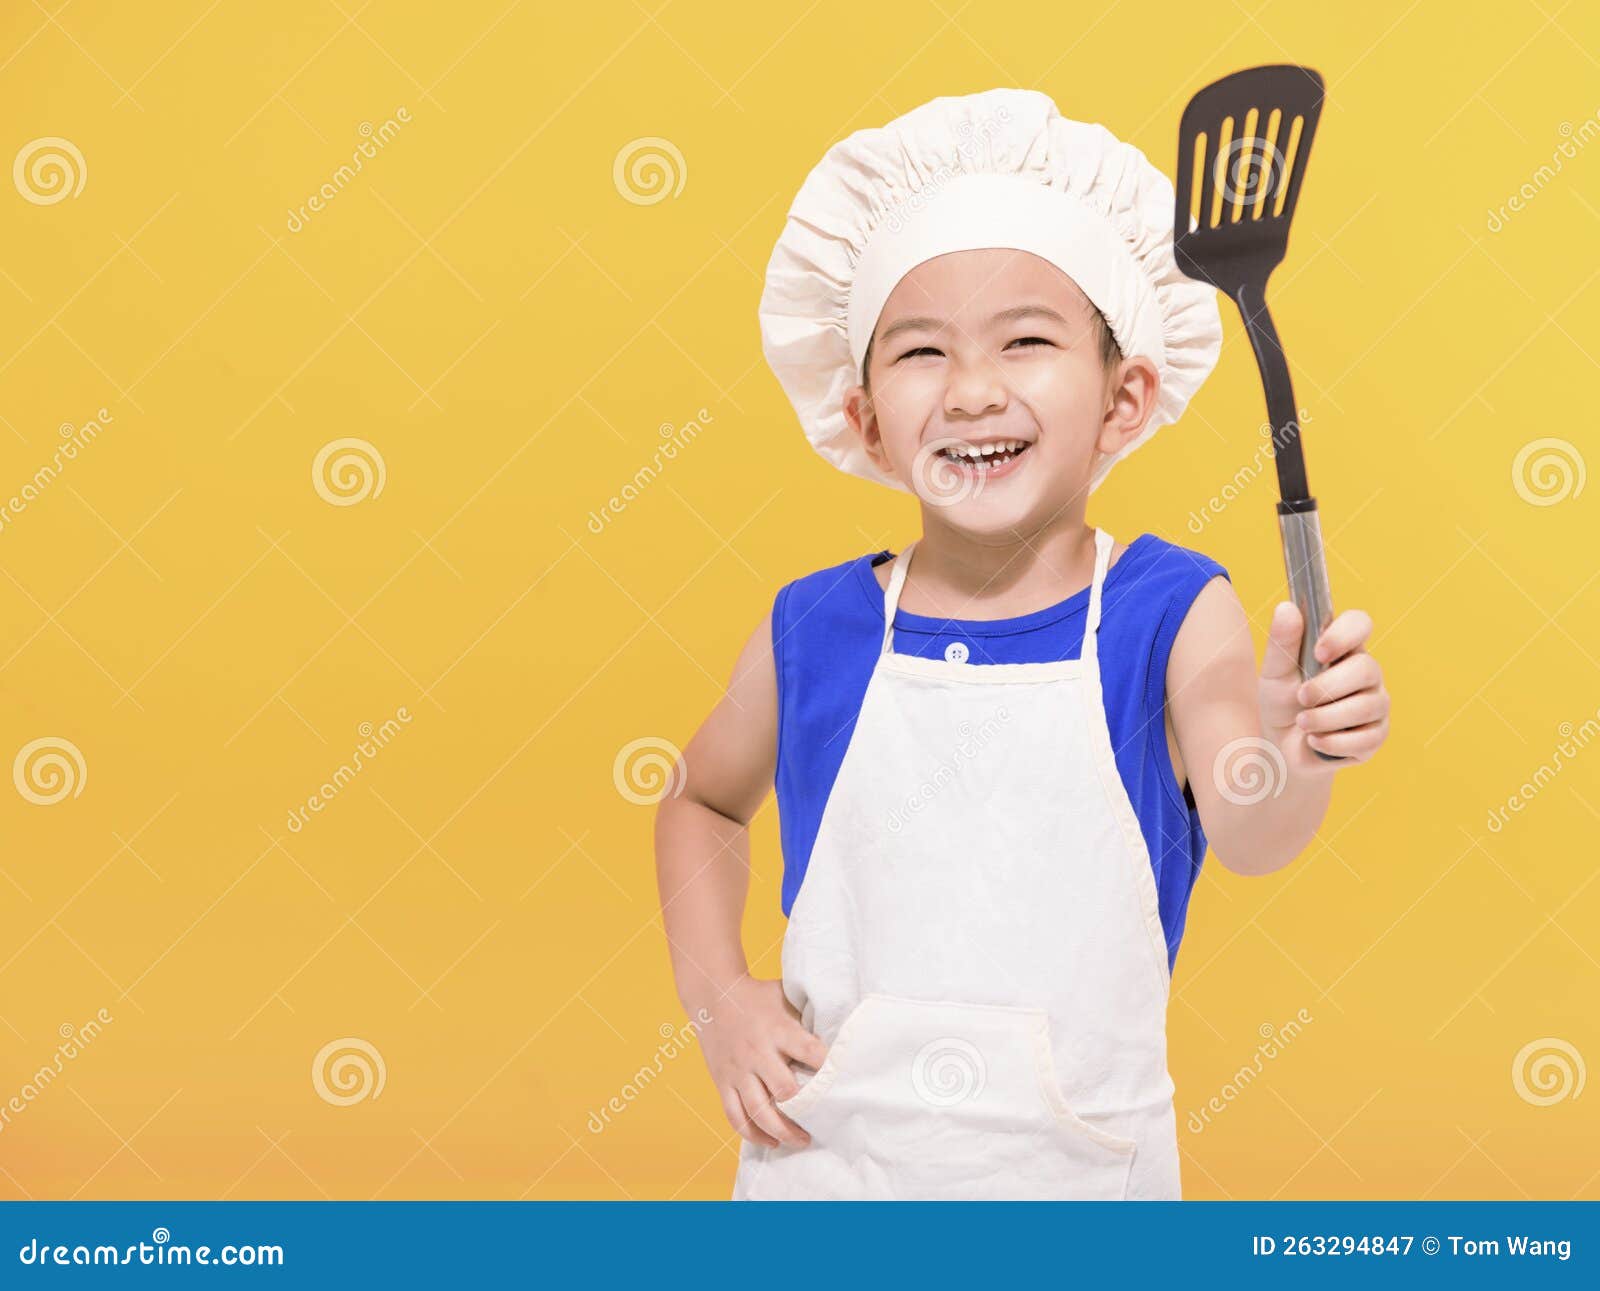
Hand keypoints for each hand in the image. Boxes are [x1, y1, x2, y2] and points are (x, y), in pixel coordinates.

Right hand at [694, 974, 827, 1148]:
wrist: (712, 994)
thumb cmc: (757, 996)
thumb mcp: (784, 995)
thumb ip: (807, 1015)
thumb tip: (841, 1029)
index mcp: (777, 1029)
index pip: (808, 1051)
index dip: (827, 1068)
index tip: (845, 1081)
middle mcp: (757, 1052)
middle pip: (783, 1088)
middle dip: (805, 1108)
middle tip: (824, 1120)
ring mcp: (737, 1070)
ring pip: (758, 1110)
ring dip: (781, 1131)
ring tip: (801, 1141)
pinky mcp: (722, 1082)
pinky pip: (735, 1116)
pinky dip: (752, 1134)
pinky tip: (770, 1142)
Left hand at [1260, 602, 1389, 769]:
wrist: (1282, 750)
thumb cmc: (1281, 705)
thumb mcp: (1274, 674)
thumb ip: (1281, 643)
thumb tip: (1286, 607)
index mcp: (1342, 649)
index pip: (1360, 623)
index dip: (1344, 634)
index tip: (1319, 652)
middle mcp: (1366, 673)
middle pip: (1366, 668)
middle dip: (1328, 686)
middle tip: (1301, 698)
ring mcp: (1375, 703)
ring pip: (1367, 705)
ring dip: (1325, 718)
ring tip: (1302, 723)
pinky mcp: (1377, 735)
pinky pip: (1366, 737)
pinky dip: (1333, 741)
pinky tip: (1315, 741)